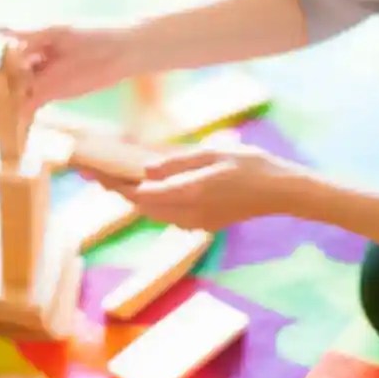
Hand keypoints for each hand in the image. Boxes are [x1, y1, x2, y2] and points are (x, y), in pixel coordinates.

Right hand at [0, 24, 138, 131]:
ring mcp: (40, 79)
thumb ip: (28, 33)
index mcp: (28, 45)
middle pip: (1, 82)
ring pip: (12, 96)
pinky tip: (6, 129)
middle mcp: (29, 62)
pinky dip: (17, 118)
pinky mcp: (52, 93)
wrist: (121, 50)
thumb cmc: (91, 33)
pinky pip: (30, 107)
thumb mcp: (58, 31)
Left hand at [106, 141, 312, 230]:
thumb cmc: (251, 165)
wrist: (282, 192)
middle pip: (144, 207)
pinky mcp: (204, 224)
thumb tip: (146, 170)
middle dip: (120, 191)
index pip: (142, 194)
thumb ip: (178, 162)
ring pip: (155, 214)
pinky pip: (170, 217)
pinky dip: (154, 204)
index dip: (115, 185)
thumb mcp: (213, 153)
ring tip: (115, 181)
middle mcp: (190, 214)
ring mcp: (197, 223)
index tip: (96, 173)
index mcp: (191, 193)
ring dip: (135, 199)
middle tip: (97, 174)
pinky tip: (148, 189)